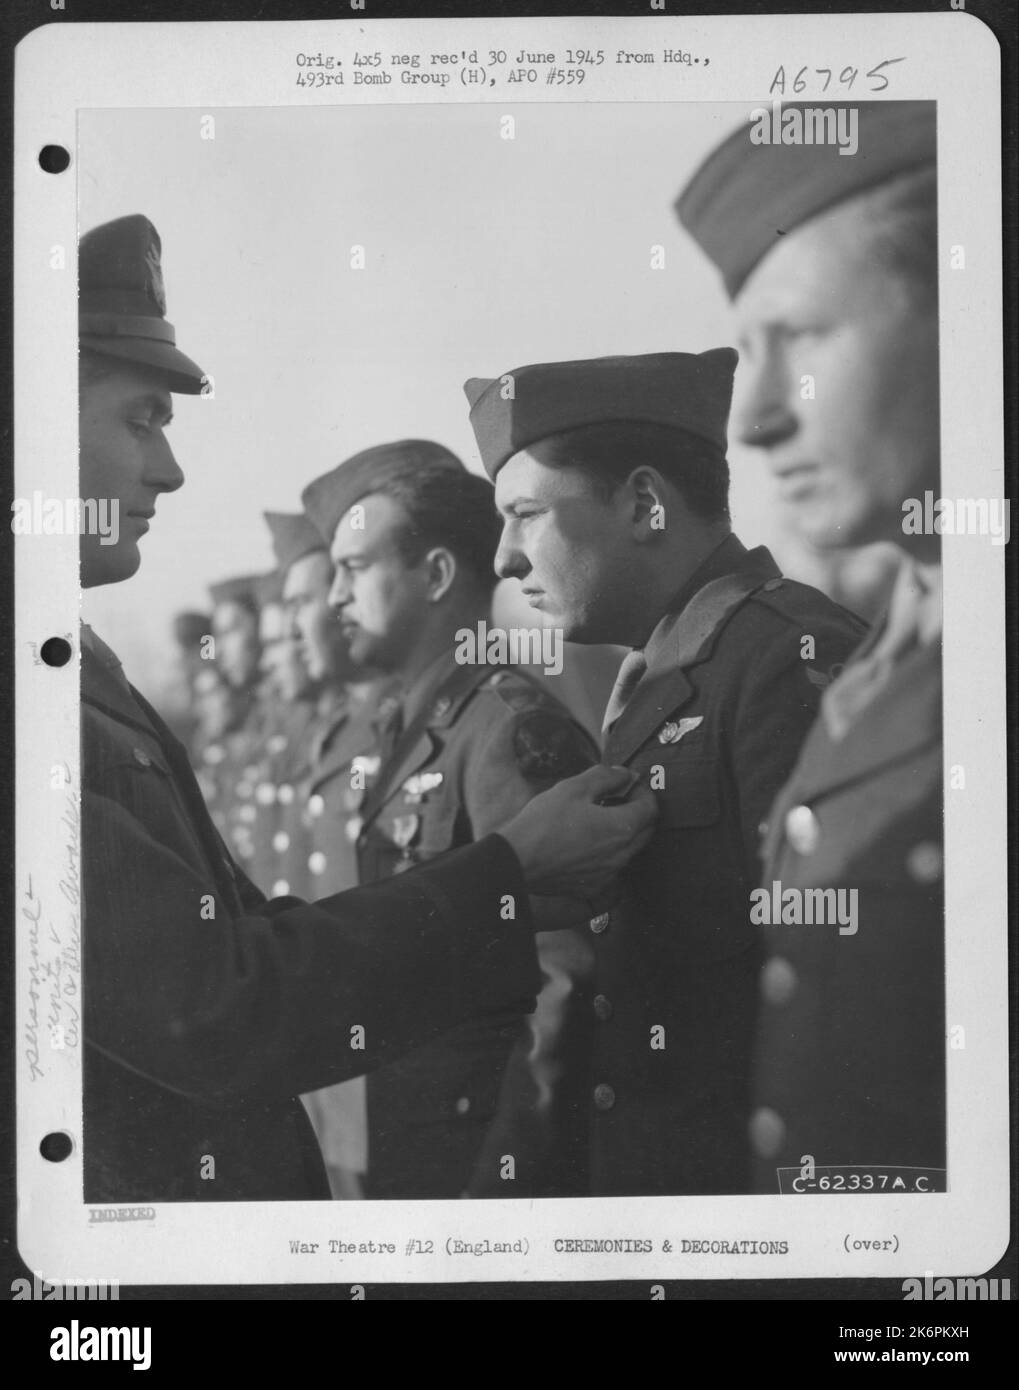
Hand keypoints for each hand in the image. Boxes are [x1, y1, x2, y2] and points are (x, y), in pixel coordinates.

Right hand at [499, 765, 656, 898]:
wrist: (517, 862)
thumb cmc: (543, 823)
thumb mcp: (574, 788)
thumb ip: (606, 777)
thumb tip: (626, 774)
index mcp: (621, 828)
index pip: (651, 808)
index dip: (644, 792)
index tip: (631, 784)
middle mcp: (621, 855)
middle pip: (646, 830)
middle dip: (639, 811)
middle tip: (619, 798)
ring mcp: (608, 874)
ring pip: (630, 849)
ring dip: (624, 831)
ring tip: (600, 818)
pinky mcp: (593, 886)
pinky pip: (611, 866)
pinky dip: (608, 851)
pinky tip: (586, 841)